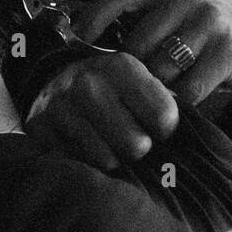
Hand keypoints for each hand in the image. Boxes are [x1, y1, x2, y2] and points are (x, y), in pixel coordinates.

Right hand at [23, 52, 178, 169]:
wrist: (56, 81)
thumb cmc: (112, 90)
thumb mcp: (139, 83)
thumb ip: (165, 104)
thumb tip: (191, 137)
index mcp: (121, 67)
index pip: (164, 117)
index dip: (166, 130)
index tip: (159, 128)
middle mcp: (88, 83)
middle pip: (137, 145)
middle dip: (138, 148)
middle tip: (132, 141)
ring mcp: (61, 106)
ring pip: (107, 160)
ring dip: (113, 159)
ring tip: (108, 144)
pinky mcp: (40, 129)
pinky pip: (78, 165)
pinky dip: (86, 162)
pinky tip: (86, 147)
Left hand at [71, 0, 231, 104]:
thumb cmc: (209, 27)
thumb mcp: (177, 3)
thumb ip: (139, 9)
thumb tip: (80, 30)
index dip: (91, 19)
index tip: (76, 41)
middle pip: (135, 44)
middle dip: (134, 69)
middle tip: (142, 80)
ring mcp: (211, 20)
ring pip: (160, 69)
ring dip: (160, 86)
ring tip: (172, 83)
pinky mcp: (228, 51)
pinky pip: (187, 89)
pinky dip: (183, 99)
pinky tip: (191, 93)